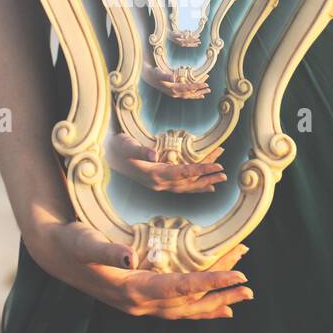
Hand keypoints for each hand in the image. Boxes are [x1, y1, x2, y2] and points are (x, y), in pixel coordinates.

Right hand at [27, 221, 252, 319]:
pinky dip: (199, 309)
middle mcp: (139, 303)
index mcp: (131, 288)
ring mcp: (140, 305)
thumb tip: (129, 255)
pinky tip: (217, 307)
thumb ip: (106, 249)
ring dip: (214, 302)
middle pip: (189, 301)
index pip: (180, 288)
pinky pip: (176, 310)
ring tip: (242, 295)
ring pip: (186, 308)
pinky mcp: (140, 300)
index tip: (237, 276)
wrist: (55, 253)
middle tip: (248, 285)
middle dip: (220, 292)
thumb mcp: (85, 240)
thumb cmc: (72, 242)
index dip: (210, 282)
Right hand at [107, 132, 226, 192]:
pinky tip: (204, 186)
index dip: (201, 170)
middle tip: (225, 175)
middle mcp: (158, 183)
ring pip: (186, 187)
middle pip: (188, 183)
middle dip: (207, 178)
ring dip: (203, 184)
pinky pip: (180, 187)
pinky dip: (194, 187)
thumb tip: (154, 154)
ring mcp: (158, 185)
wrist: (107, 156)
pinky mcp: (158, 182)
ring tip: (219, 181)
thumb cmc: (118, 147)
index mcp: (154, 174)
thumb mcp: (127, 145)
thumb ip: (140, 150)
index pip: (183, 172)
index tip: (217, 166)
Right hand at [143, 62, 209, 99]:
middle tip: (209, 89)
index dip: (197, 86)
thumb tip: (174, 77)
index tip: (205, 84)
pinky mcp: (175, 92)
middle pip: (190, 93)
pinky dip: (193, 95)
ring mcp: (175, 94)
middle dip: (200, 91)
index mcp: (173, 88)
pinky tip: (198, 95)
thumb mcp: (159, 73)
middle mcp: (175, 93)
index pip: (188, 88)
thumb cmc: (155, 74)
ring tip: (206, 92)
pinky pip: (186, 95)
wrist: (148, 77)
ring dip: (198, 94)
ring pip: (189, 95)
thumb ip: (166, 75)